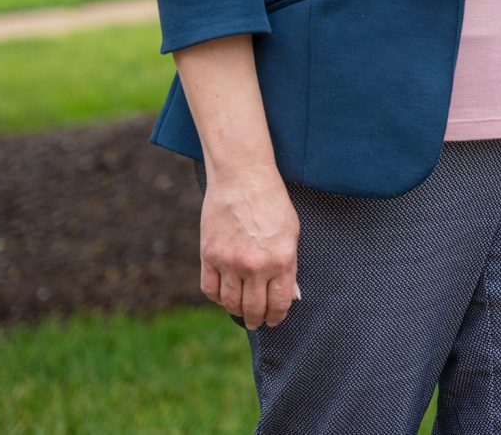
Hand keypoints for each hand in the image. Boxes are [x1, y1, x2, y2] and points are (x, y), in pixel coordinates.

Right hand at [199, 162, 299, 328]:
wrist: (243, 178)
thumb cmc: (272, 202)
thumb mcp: (292, 233)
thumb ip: (290, 267)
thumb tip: (291, 295)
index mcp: (281, 260)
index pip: (279, 303)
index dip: (277, 316)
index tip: (274, 320)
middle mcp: (255, 266)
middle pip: (253, 308)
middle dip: (257, 320)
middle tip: (257, 322)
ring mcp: (229, 262)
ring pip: (230, 302)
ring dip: (237, 311)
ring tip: (241, 311)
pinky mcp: (209, 255)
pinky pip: (209, 289)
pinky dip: (216, 297)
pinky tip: (224, 295)